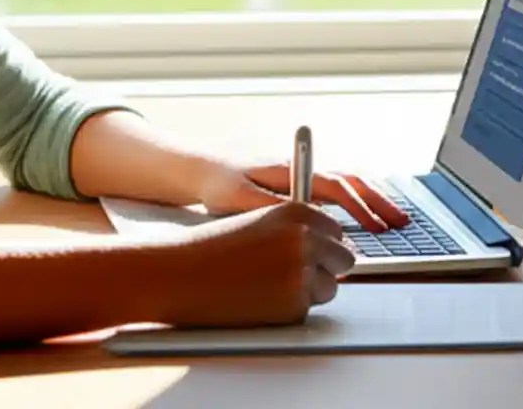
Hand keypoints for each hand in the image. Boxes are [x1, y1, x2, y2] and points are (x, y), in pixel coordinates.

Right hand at [150, 201, 353, 327]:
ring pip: (330, 288)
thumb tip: (327, 248)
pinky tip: (258, 300)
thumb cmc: (213, 249)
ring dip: (308, 292)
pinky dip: (288, 310)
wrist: (179, 273)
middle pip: (344, 259)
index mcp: (299, 212)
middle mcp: (307, 238)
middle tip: (292, 276)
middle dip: (325, 269)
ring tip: (268, 287)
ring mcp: (303, 271)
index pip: (336, 231)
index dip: (324, 246)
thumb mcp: (261, 223)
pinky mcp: (295, 303)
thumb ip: (295, 231)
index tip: (311, 254)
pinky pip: (307, 310)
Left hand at [197, 161, 410, 231]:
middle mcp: (301, 172)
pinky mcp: (296, 190)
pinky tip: (363, 220)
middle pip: (350, 182)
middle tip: (402, 222)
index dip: (360, 207)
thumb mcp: (239, 199)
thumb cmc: (217, 183)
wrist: (198, 170)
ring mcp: (300, 179)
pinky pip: (335, 195)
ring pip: (346, 187)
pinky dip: (355, 205)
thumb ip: (273, 207)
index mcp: (291, 171)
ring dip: (371, 202)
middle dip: (378, 201)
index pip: (336, 187)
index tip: (378, 227)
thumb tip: (307, 217)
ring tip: (393, 221)